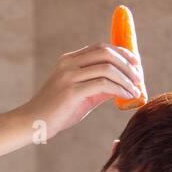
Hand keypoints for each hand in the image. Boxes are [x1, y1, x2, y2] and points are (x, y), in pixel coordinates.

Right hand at [22, 43, 143, 138]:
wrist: (32, 123)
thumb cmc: (56, 112)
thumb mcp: (81, 96)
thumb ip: (99, 88)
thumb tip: (123, 85)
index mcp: (70, 60)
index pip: (101, 47)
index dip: (122, 53)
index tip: (136, 64)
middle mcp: (69, 63)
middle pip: (106, 52)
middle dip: (128, 63)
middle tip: (139, 77)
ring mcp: (69, 76)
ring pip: (107, 68)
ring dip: (126, 78)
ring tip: (136, 90)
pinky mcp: (71, 91)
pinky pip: (103, 84)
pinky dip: (120, 89)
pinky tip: (127, 96)